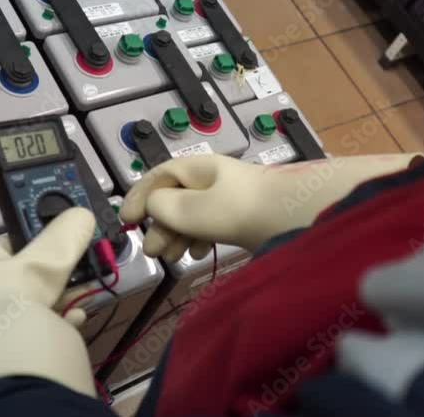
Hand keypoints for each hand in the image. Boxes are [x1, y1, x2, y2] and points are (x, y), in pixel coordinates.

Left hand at [0, 208, 97, 416]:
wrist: (4, 386)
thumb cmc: (8, 317)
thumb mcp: (35, 269)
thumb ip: (60, 240)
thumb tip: (82, 214)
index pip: (15, 241)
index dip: (44, 232)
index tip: (75, 227)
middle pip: (37, 271)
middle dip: (65, 266)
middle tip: (91, 256)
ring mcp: (10, 329)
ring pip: (48, 300)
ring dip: (71, 293)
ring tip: (92, 284)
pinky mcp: (28, 353)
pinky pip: (53, 329)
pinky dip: (68, 321)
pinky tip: (76, 318)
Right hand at [121, 153, 420, 260]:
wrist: (295, 218)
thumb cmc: (241, 210)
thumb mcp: (193, 208)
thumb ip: (164, 206)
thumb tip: (153, 206)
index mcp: (197, 167)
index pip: (158, 175)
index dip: (139, 196)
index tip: (128, 222)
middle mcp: (210, 178)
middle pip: (173, 197)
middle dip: (159, 223)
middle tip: (153, 250)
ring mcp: (227, 197)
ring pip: (190, 214)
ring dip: (176, 234)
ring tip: (173, 256)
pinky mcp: (241, 217)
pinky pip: (209, 225)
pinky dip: (198, 238)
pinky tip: (199, 253)